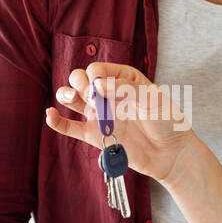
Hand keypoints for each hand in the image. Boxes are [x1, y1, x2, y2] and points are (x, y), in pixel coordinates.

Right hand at [45, 61, 195, 184]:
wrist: (171, 153)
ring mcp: (100, 115)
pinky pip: (70, 127)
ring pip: (72, 99)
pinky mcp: (95, 135)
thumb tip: (95, 85)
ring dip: (65, 94)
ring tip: (70, 98)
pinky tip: (50, 115)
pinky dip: (57, 121)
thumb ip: (123, 89)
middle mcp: (108, 94)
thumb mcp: (150, 98)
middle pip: (80, 80)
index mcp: (123, 79)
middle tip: (91, 96)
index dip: (95, 77)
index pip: (98, 70)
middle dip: (79, 83)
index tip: (101, 90)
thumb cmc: (166, 121)